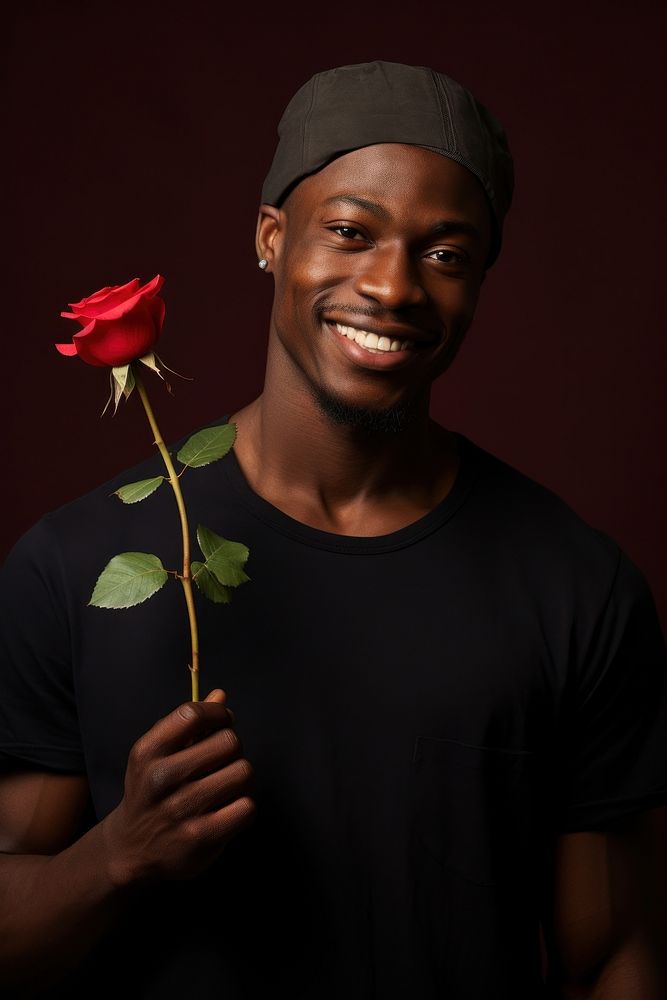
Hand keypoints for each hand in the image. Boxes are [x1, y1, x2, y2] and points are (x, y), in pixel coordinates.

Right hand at [100, 689, 255, 886]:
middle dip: (232, 748)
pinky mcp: (201, 838)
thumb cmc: (152, 791)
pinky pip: (247, 806)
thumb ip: (188, 723)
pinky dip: (243, 806)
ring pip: (243, 772)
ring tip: (226, 784)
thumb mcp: (157, 754)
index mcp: (148, 752)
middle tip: (222, 761)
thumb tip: (221, 696)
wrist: (131, 849)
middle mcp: (161, 779)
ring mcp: (181, 810)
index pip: (193, 714)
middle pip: (228, 741)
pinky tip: (227, 809)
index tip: (222, 722)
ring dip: (241, 777)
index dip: (218, 714)